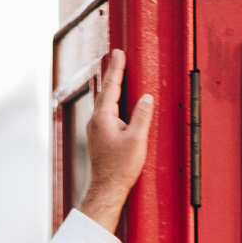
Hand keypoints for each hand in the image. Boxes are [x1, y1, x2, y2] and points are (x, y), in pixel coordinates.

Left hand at [78, 49, 153, 234]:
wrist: (106, 189)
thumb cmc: (120, 168)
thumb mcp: (137, 140)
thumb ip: (142, 116)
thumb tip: (146, 98)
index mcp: (103, 118)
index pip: (111, 87)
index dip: (117, 69)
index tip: (119, 53)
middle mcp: (95, 122)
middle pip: (105, 91)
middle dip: (113, 74)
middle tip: (117, 57)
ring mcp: (95, 130)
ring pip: (104, 102)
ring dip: (111, 87)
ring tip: (116, 74)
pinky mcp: (98, 138)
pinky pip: (105, 112)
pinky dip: (111, 101)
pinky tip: (114, 102)